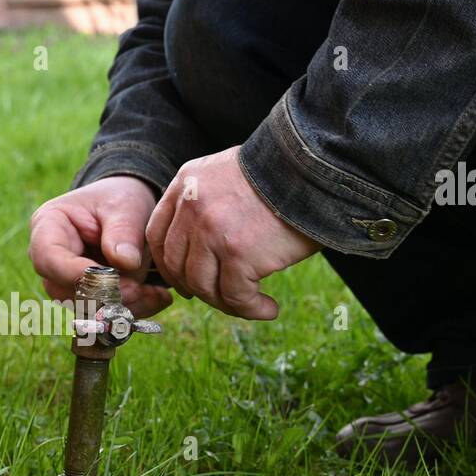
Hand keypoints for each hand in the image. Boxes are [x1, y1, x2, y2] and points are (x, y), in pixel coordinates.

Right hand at [28, 176, 172, 318]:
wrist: (128, 211)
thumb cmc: (120, 200)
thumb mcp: (126, 206)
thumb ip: (124, 231)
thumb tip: (125, 263)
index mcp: (49, 226)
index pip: (47, 257)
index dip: (73, 273)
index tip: (109, 279)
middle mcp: (51, 260)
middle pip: (64, 290)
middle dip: (105, 296)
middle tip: (140, 289)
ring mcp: (66, 283)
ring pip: (86, 309)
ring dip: (123, 308)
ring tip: (157, 294)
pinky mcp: (87, 299)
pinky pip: (104, 315)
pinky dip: (133, 310)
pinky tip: (158, 297)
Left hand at [146, 146, 321, 319]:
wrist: (317, 167)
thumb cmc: (283, 174)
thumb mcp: (229, 174)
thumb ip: (207, 202)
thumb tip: (200, 248)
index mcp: (186, 183)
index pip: (158, 234)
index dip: (168, 265)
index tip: (185, 282)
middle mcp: (192, 206)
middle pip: (177, 264)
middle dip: (196, 289)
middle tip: (222, 298)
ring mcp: (211, 230)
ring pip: (202, 285)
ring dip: (225, 303)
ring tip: (251, 304)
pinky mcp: (238, 253)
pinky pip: (235, 296)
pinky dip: (251, 309)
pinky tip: (268, 309)